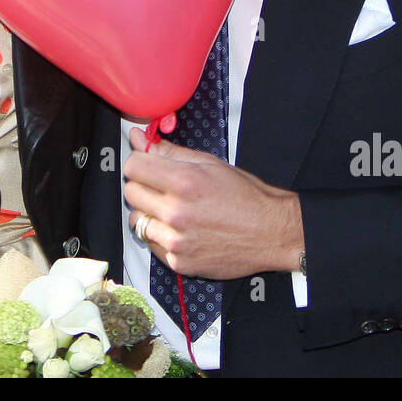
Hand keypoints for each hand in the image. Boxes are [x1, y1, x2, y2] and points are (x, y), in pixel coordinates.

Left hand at [123, 128, 302, 279]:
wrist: (271, 232)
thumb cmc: (245, 196)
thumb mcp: (209, 163)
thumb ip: (169, 152)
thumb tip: (139, 139)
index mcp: (184, 182)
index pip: (133, 166)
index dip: (139, 162)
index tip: (147, 165)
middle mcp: (176, 213)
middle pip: (130, 193)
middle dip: (143, 186)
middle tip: (162, 187)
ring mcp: (176, 241)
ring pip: (136, 221)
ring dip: (149, 213)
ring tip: (172, 210)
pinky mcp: (178, 262)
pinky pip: (151, 244)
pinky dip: (160, 236)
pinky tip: (180, 229)